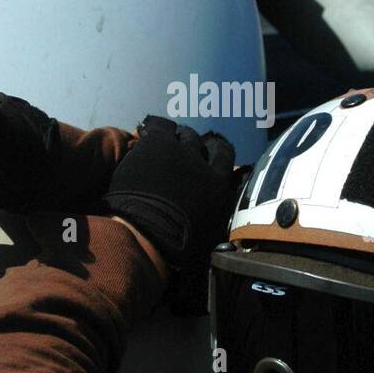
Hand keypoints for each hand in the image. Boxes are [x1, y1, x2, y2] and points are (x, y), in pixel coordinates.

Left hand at [101, 116, 238, 314]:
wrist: (148, 231)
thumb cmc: (178, 245)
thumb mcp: (207, 233)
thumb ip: (212, 217)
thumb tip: (213, 219)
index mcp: (218, 185)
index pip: (225, 157)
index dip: (218, 151)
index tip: (212, 150)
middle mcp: (203, 163)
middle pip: (202, 144)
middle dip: (194, 145)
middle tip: (185, 149)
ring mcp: (179, 151)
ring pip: (182, 134)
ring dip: (176, 137)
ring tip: (167, 140)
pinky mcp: (156, 145)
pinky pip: (159, 127)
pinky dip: (155, 128)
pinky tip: (147, 130)